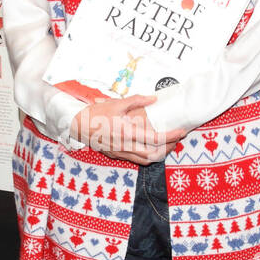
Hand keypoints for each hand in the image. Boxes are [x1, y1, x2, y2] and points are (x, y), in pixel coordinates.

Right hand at [70, 94, 188, 163]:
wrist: (77, 125)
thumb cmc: (96, 113)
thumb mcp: (117, 103)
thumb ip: (138, 100)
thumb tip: (154, 99)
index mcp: (127, 132)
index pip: (155, 138)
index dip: (171, 136)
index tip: (181, 131)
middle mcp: (125, 145)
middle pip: (154, 153)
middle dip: (169, 147)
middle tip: (178, 138)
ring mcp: (120, 152)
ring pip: (146, 160)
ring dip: (160, 154)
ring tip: (168, 145)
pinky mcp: (116, 155)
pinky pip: (136, 160)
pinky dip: (148, 157)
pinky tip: (152, 149)